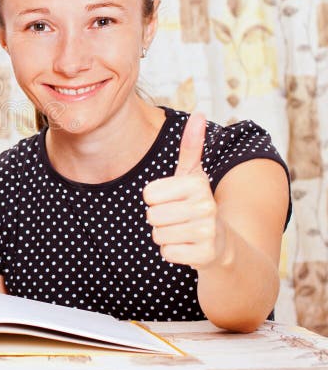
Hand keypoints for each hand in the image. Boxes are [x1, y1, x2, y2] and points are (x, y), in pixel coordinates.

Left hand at [143, 113, 226, 269]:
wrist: (221, 243)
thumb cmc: (197, 204)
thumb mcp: (193, 175)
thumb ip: (191, 146)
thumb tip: (199, 113)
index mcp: (198, 184)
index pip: (148, 194)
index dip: (155, 199)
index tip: (173, 200)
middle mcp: (206, 206)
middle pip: (151, 215)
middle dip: (159, 219)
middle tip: (178, 218)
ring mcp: (207, 232)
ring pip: (158, 235)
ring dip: (165, 235)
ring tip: (183, 231)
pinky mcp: (204, 256)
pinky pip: (167, 253)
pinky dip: (172, 252)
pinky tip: (188, 246)